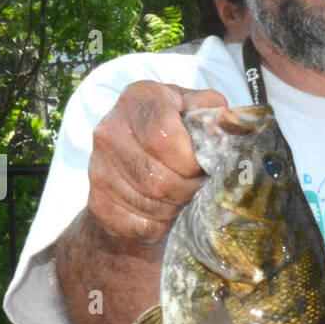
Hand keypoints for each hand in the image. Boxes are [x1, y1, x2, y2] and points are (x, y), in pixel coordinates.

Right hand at [87, 82, 228, 242]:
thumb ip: (212, 111)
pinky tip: (164, 209)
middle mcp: (110, 130)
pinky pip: (141, 224)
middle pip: (160, 178)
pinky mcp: (99, 203)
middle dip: (188, 186)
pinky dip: (160, 223)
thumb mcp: (194, 111)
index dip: (190, 160)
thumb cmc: (173, 134)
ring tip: (182, 194)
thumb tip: (226, 121)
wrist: (133, 166)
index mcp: (138, 99)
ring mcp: (98, 168)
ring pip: (152, 203)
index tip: (200, 164)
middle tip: (196, 183)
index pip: (165, 138)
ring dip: (177, 205)